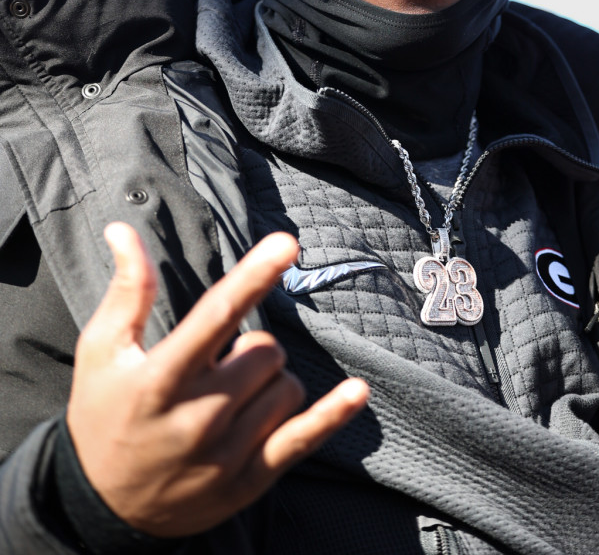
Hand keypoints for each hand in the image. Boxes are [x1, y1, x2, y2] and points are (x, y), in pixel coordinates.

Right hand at [67, 223, 368, 536]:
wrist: (102, 508)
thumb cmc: (104, 416)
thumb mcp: (101, 352)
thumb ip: (127, 290)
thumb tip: (125, 229)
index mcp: (161, 378)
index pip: (215, 315)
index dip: (254, 276)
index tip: (287, 242)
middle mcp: (197, 416)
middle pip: (265, 351)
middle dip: (251, 346)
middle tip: (218, 366)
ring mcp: (224, 454)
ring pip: (285, 387)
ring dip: (269, 381)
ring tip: (230, 397)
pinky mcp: (246, 481)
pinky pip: (302, 439)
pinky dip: (333, 414)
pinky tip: (357, 392)